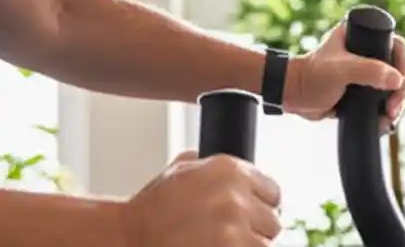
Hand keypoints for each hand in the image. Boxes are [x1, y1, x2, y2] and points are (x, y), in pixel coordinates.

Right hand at [121, 150, 281, 245]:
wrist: (131, 237)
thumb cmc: (151, 210)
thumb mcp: (178, 171)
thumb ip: (207, 165)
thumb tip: (224, 168)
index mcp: (228, 169)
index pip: (273, 191)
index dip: (260, 205)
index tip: (250, 214)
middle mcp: (236, 196)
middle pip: (273, 222)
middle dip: (254, 230)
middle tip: (229, 234)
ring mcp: (235, 228)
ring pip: (265, 245)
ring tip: (220, 243)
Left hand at [282, 21, 404, 132]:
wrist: (294, 97)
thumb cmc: (311, 77)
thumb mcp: (340, 70)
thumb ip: (368, 71)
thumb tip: (397, 81)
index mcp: (359, 35)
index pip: (395, 44)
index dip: (403, 62)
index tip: (400, 82)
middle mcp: (365, 51)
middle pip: (399, 67)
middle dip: (402, 89)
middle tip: (393, 107)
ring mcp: (366, 71)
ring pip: (395, 85)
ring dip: (398, 101)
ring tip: (389, 116)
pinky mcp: (364, 89)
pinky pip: (385, 98)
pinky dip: (388, 109)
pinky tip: (385, 120)